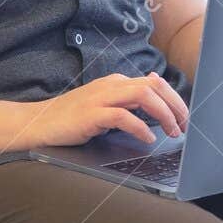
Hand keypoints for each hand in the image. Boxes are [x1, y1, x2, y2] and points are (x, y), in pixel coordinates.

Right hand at [24, 71, 188, 147]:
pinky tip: (148, 138)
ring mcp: (100, 98)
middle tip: (185, 126)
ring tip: (172, 132)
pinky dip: (140, 127)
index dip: (175, 99)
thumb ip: (129, 99)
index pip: (155, 84)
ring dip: (164, 114)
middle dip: (175, 106)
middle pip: (154, 86)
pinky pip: (122, 116)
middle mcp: (111, 86)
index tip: (185, 118)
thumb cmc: (71, 118)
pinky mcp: (91, 114)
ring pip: (143, 95)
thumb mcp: (104, 105)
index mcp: (116, 83)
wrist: (36, 123)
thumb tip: (156, 86)